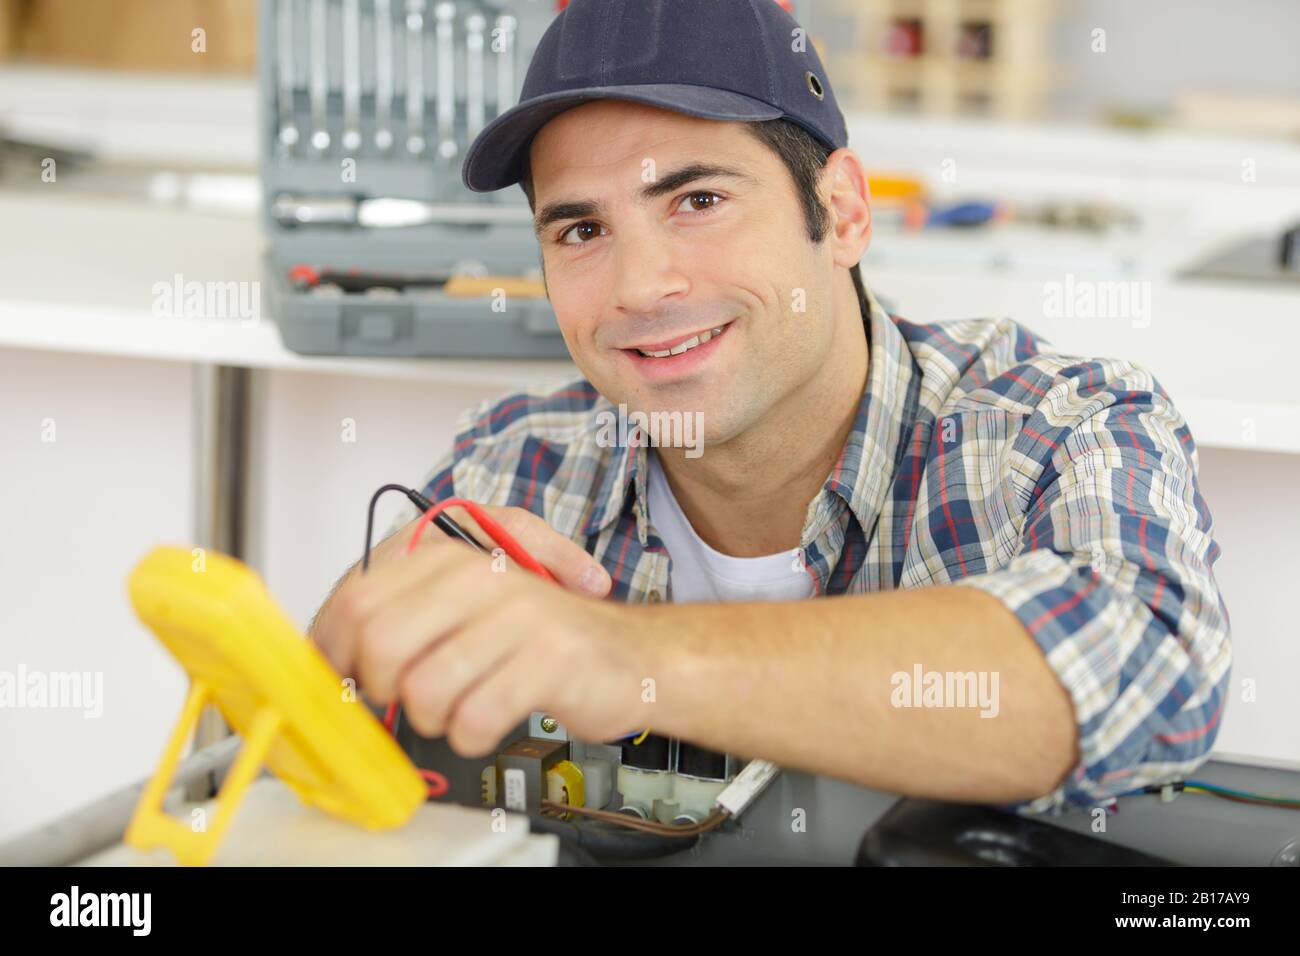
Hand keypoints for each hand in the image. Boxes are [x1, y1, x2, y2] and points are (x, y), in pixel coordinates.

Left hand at [314, 506, 654, 756]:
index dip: (337, 650)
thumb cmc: (542, 639)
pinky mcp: (549, 659)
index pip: (356, 597)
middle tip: (408, 697)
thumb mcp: (467, 608)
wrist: (631, 655)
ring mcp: (517, 614)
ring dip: (432, 719)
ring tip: (457, 711)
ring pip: (424, 689)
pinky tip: (488, 723)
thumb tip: (328, 652)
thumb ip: (402, 616)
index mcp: (452, 556)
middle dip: (382, 689)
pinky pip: (475, 717)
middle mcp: (482, 576)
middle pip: (379, 642)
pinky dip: (471, 735)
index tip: (346, 677)